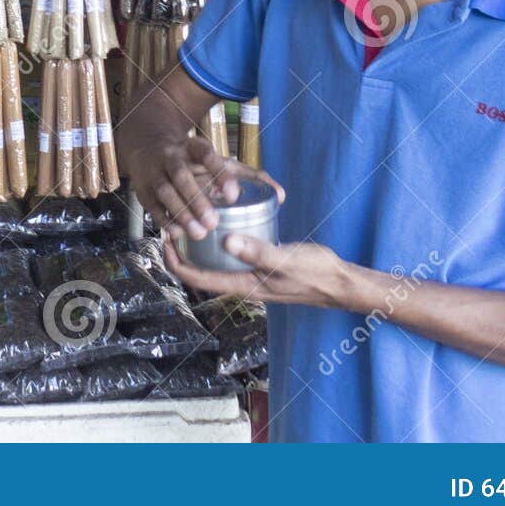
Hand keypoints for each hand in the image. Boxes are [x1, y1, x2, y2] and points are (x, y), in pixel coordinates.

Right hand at [123, 130, 284, 239]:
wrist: (148, 147)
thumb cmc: (194, 160)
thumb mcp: (220, 161)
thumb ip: (251, 177)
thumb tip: (280, 196)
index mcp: (193, 146)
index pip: (206, 154)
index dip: (219, 173)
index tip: (233, 194)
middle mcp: (172, 156)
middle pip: (181, 174)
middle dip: (196, 198)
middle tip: (213, 222)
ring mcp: (154, 172)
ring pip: (164, 190)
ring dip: (180, 212)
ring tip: (198, 232)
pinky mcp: (143, 190)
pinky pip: (151, 205)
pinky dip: (164, 219)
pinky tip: (177, 234)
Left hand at [162, 234, 355, 309]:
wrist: (339, 282)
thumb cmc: (315, 273)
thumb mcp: (285, 260)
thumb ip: (258, 252)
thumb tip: (227, 241)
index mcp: (242, 285)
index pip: (198, 279)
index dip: (176, 262)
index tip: (165, 239)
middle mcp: (242, 283)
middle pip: (201, 271)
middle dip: (183, 251)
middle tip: (172, 224)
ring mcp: (251, 275)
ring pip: (216, 263)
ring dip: (200, 246)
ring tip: (191, 220)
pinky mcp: (260, 265)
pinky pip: (233, 256)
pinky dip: (221, 241)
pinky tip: (224, 221)